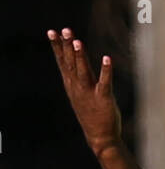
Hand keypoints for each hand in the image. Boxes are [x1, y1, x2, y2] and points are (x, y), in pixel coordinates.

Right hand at [48, 28, 121, 157]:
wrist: (100, 138)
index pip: (62, 62)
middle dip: (67, 47)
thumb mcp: (78, 93)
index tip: (52, 32)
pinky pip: (105, 83)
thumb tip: (72, 59)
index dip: (57, 47)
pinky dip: (106, 71)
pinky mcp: (104, 99)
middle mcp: (78, 87)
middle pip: (71, 64)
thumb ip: (75, 76)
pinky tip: (107, 58)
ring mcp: (89, 93)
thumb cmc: (90, 114)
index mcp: (71, 85)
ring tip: (78, 42)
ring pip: (84, 72)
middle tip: (65, 30)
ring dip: (80, 57)